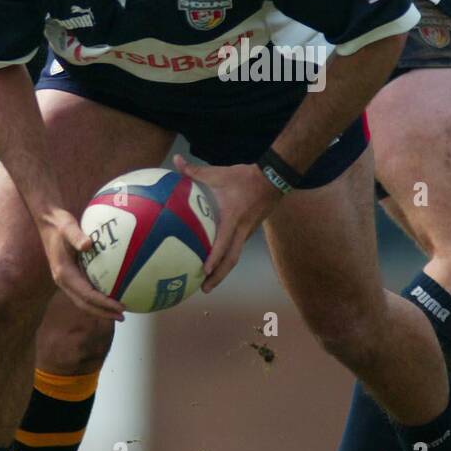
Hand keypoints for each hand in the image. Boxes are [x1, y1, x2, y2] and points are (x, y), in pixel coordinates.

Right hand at [37, 207, 128, 322]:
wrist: (47, 221)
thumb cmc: (60, 223)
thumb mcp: (68, 227)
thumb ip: (76, 236)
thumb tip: (88, 245)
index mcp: (63, 273)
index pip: (86, 295)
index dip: (103, 303)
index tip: (119, 307)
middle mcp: (63, 280)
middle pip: (84, 304)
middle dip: (103, 312)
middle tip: (123, 316)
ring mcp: (66, 279)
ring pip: (83, 300)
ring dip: (100, 308)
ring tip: (118, 312)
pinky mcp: (70, 275)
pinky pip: (84, 292)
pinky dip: (97, 298)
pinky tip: (111, 295)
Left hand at [174, 154, 281, 291]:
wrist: (274, 179)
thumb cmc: (246, 177)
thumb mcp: (220, 173)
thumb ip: (196, 170)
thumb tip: (176, 161)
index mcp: (233, 219)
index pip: (224, 243)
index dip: (214, 258)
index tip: (203, 271)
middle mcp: (242, 230)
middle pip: (231, 260)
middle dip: (218, 277)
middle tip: (205, 289)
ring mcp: (247, 232)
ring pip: (235, 257)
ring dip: (223, 271)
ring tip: (208, 283)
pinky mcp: (249, 231)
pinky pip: (237, 249)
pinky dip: (227, 259)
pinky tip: (217, 262)